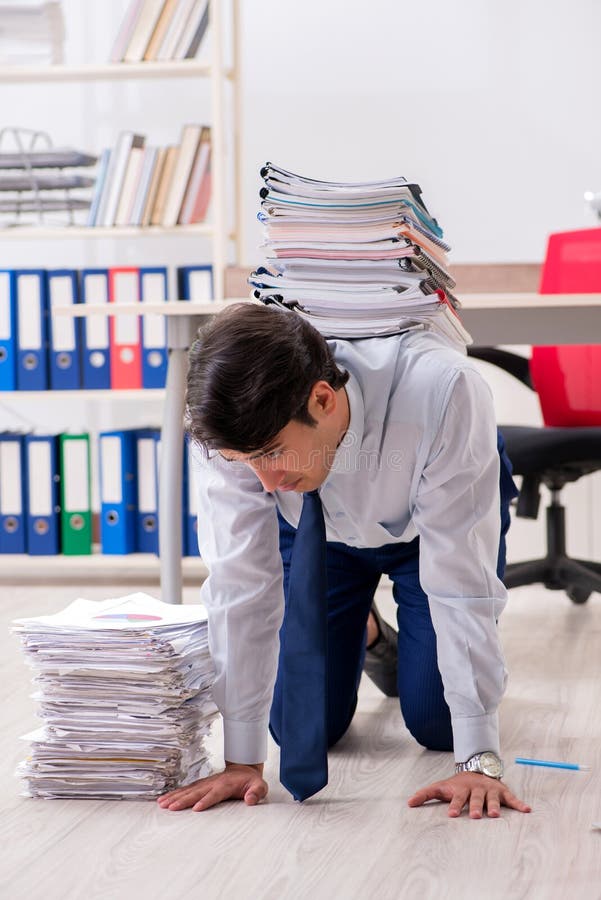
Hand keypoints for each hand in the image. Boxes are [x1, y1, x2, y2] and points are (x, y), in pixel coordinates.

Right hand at [157, 762, 267, 811]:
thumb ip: (257, 792)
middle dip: (183, 800)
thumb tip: (250, 800)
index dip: (206, 801)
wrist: (243, 768)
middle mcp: (212, 783)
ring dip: (175, 797)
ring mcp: (205, 783)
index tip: (196, 808)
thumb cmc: (251, 781)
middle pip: (196, 792)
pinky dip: (174, 794)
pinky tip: (164, 800)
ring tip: (162, 804)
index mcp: (226, 785)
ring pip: (188, 790)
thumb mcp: (260, 786)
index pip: (214, 794)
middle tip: (171, 808)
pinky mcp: (200, 785)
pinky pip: (186, 790)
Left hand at [407, 772, 531, 818]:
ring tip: (494, 815)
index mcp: (461, 789)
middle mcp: (476, 789)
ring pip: (493, 799)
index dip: (454, 805)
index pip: (457, 798)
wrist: (477, 768)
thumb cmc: (457, 785)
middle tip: (474, 816)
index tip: (451, 814)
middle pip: (476, 799)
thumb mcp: (441, 787)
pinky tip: (527, 810)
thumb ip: (425, 794)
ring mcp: (490, 790)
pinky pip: (512, 798)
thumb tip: (408, 803)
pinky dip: (519, 804)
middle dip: (475, 807)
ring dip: (494, 806)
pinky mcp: (503, 792)